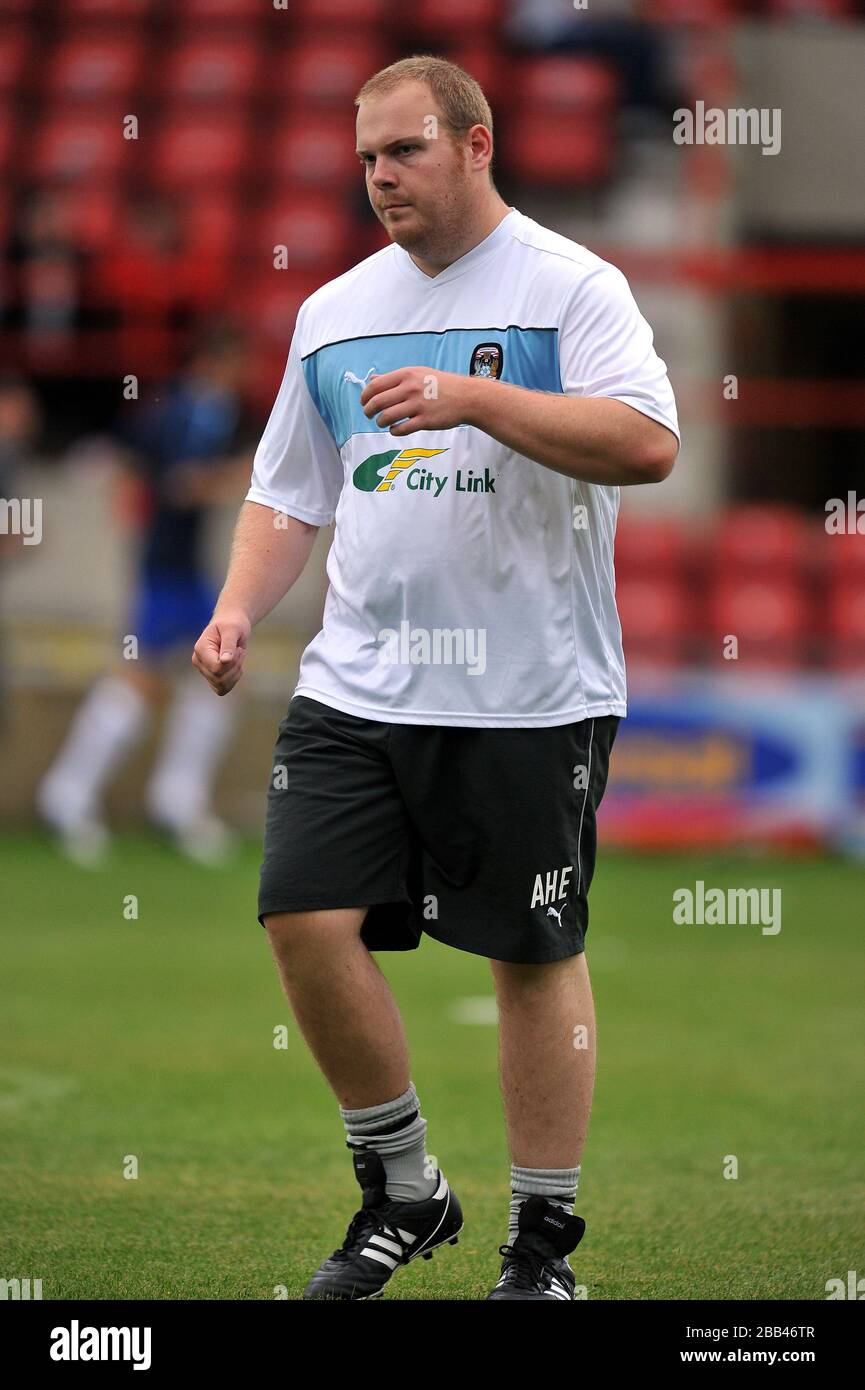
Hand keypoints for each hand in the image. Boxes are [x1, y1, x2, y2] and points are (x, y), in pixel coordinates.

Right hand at [191, 609, 250, 694]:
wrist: (231, 624)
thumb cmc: (232, 624)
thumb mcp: (232, 629)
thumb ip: (228, 644)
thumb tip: (225, 661)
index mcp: (200, 649)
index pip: (216, 668)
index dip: (232, 662)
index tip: (238, 649)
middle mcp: (199, 662)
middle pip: (219, 679)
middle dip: (235, 667)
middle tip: (239, 651)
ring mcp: (204, 670)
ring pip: (222, 686)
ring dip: (236, 673)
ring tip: (237, 657)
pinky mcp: (211, 677)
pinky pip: (223, 689)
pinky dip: (233, 680)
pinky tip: (236, 667)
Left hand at [359, 367, 474, 435]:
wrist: (465, 397)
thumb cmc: (439, 385)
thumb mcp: (417, 374)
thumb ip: (393, 378)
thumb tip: (372, 380)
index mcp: (406, 374)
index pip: (375, 386)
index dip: (365, 396)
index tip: (364, 402)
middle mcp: (410, 388)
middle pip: (378, 402)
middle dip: (368, 411)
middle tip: (369, 415)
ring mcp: (418, 405)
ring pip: (387, 417)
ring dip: (381, 422)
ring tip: (383, 423)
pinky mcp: (425, 421)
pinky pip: (401, 429)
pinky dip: (394, 431)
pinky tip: (396, 429)